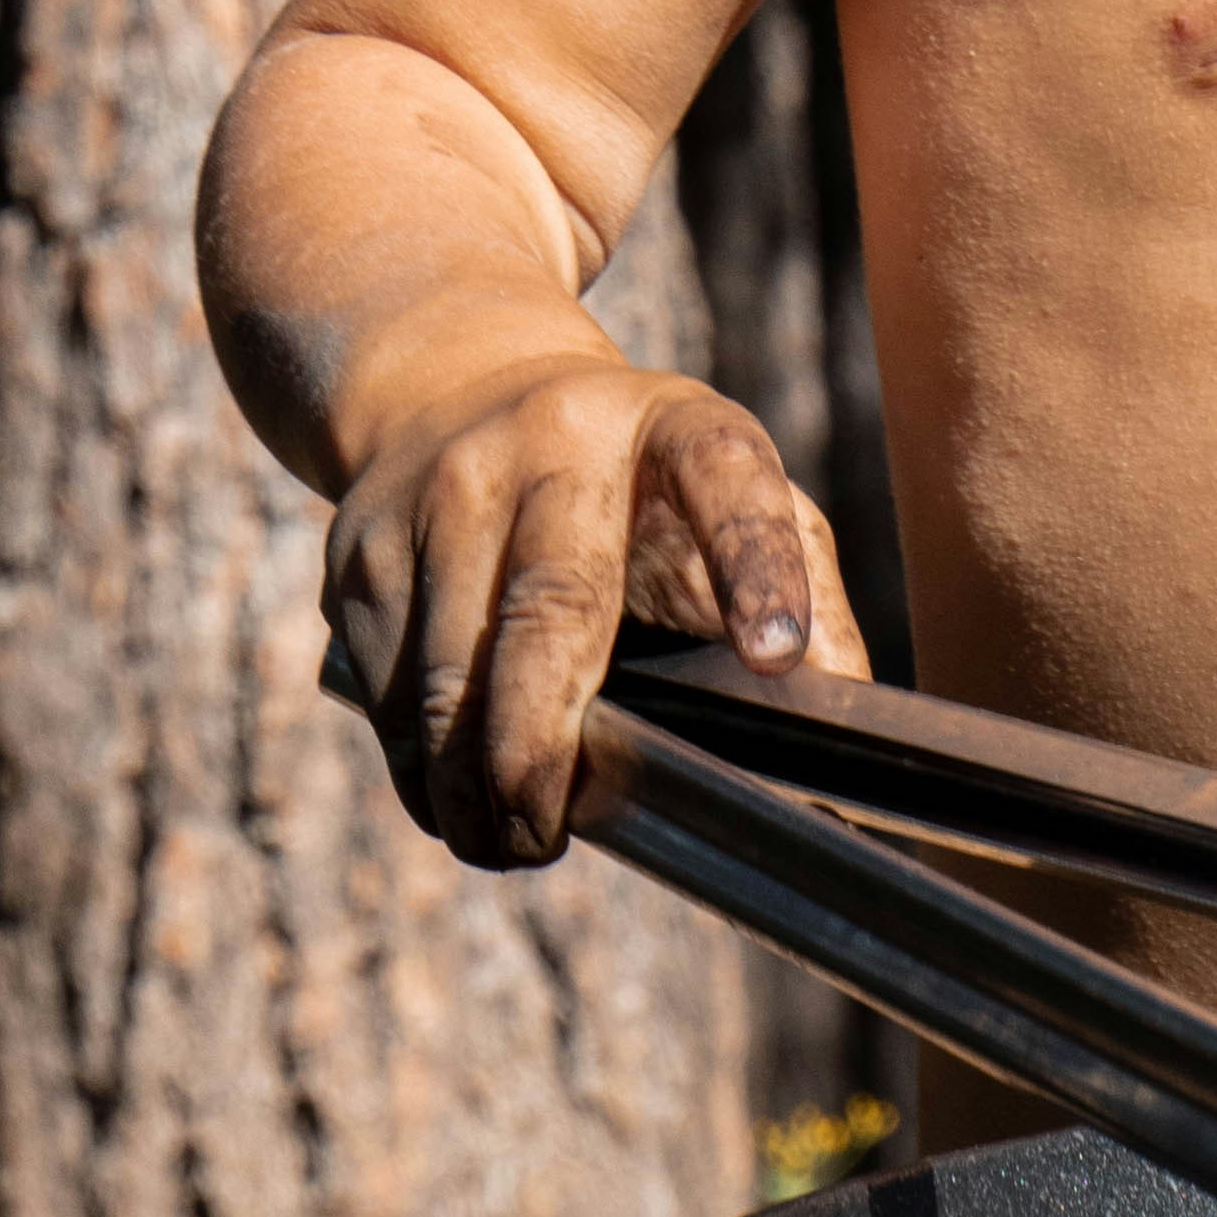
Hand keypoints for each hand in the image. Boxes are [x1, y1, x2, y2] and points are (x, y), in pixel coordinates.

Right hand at [325, 357, 867, 868]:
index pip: (727, 481)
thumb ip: (807, 596)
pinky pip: (381, 690)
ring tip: (506, 838)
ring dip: (471, 786)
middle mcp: (554, 438)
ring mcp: (443, 484)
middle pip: (549, 613)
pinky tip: (449, 791)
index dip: (757, 565)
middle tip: (550, 836)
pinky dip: (416, 765)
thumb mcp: (729, 494)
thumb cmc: (629, 483)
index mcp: (673, 424)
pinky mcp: (360, 541)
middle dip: (543, 753)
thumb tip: (856, 741)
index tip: (778, 661)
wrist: (456, 378)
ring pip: (445, 675)